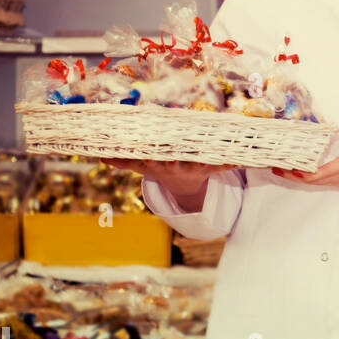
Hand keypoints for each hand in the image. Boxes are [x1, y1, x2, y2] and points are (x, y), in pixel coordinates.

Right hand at [99, 158, 236, 198]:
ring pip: (199, 163)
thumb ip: (123, 161)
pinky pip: (220, 167)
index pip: (156, 159)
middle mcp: (178, 167)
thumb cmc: (161, 168)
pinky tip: (238, 162)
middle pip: (177, 161)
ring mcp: (194, 168)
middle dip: (176, 158)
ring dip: (207, 159)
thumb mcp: (143, 167)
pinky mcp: (209, 169)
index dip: (153, 157)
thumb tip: (100, 156)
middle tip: (175, 152)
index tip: (150, 154)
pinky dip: (229, 165)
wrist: (184, 186)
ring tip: (213, 154)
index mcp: (161, 165)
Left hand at [272, 126, 338, 187]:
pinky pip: (318, 181)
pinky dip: (304, 177)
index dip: (302, 174)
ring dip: (296, 177)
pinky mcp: (338, 180)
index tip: (288, 168)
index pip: (319, 174)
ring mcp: (338, 180)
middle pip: (311, 181)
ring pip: (313, 182)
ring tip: (279, 167)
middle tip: (274, 166)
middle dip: (291, 175)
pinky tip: (295, 170)